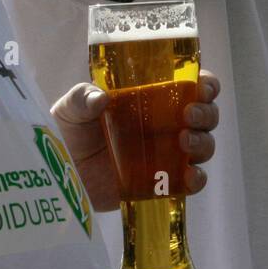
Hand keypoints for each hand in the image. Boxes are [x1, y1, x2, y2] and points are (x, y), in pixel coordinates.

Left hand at [53, 70, 218, 211]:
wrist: (61, 174)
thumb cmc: (69, 132)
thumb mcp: (71, 108)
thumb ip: (82, 97)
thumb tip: (100, 97)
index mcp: (152, 99)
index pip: (191, 86)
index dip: (206, 85)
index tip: (202, 86)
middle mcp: (166, 125)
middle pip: (205, 115)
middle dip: (206, 113)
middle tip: (189, 114)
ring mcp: (167, 155)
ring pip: (203, 145)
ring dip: (203, 142)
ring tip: (185, 142)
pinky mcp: (162, 183)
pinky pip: (191, 182)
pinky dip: (197, 179)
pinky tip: (188, 176)